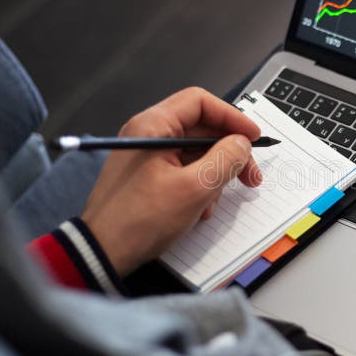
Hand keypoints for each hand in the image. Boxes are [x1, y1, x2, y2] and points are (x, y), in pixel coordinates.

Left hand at [81, 87, 262, 275]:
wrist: (101, 253)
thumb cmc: (141, 219)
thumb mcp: (194, 188)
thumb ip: (226, 159)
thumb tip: (242, 143)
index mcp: (153, 126)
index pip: (200, 102)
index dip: (232, 117)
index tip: (254, 138)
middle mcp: (148, 134)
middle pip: (201, 129)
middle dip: (229, 152)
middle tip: (251, 176)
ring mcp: (146, 156)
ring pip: (195, 153)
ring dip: (214, 175)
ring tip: (215, 201)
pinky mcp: (147, 176)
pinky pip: (182, 170)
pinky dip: (198, 186)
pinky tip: (200, 210)